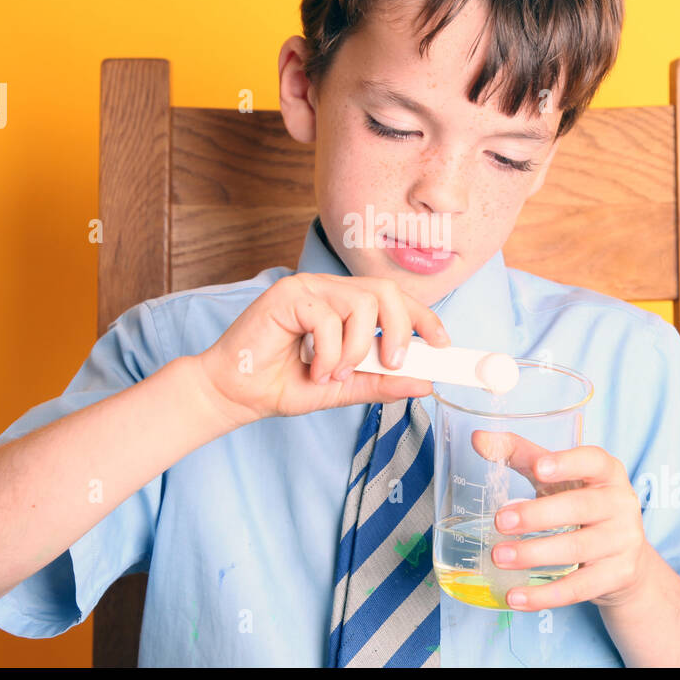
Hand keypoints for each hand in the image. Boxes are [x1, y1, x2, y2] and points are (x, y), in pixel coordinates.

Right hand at [197, 272, 451, 425]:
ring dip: (356, 350)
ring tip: (334, 375)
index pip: (394, 299)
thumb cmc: (283, 384)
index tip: (443, 343)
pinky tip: (313, 369)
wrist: (236, 393)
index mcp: (344, 305)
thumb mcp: (344, 389)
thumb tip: (425, 382)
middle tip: (392, 363)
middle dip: (399, 329)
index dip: (423, 316)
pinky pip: (328, 318)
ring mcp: (307, 287)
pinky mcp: (287, 294)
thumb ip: (381, 383)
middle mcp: (329, 289)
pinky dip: (329, 352)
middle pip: (385, 291)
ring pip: (361, 304)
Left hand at [473, 429, 650, 610]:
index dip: (567, 463)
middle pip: (580, 507)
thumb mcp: (555, 478)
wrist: (625, 557)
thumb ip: (519, 455)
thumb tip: (478, 438)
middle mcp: (621, 503)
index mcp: (606, 472)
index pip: (593, 460)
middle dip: (538, 515)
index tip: (539, 468)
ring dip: (534, 554)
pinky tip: (516, 596)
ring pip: (577, 549)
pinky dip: (545, 595)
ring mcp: (623, 541)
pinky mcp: (618, 576)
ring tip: (499, 557)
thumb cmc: (579, 504)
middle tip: (500, 522)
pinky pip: (579, 587)